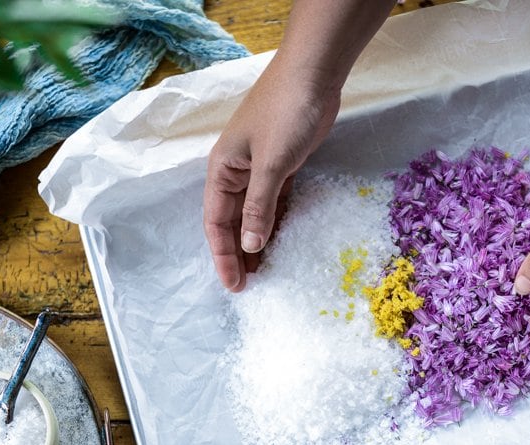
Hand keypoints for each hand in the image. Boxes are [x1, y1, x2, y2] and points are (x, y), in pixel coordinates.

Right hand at [203, 59, 339, 291]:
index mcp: (222, 170)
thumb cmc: (286, 113)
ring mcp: (259, 167)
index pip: (216, 223)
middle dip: (238, 254)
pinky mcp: (282, 163)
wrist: (314, 73)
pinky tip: (280, 241)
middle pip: (232, 222)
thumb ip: (259, 207)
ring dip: (257, 241)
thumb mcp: (270, 164)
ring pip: (253, 214)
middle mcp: (236, 172)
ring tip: (264, 271)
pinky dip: (275, 221)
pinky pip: (273, 201)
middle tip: (250, 287)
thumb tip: (249, 246)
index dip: (223, 256)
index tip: (234, 286)